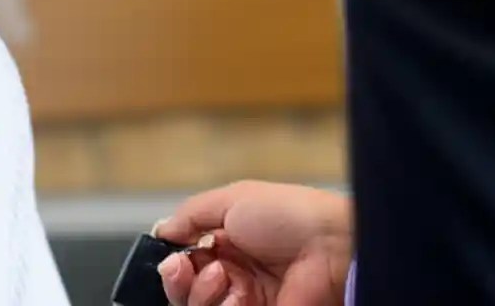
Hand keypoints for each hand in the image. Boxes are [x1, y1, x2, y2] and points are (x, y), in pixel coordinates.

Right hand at [154, 181, 353, 305]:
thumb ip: (191, 215)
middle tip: (180, 268)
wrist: (334, 246)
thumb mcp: (232, 199)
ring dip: (197, 294)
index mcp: (228, 243)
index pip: (185, 262)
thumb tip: (161, 231)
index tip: (170, 256)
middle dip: (175, 281)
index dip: (172, 262)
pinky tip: (236, 296)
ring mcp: (247, 302)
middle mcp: (235, 274)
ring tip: (219, 276)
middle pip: (185, 290)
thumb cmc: (289, 215)